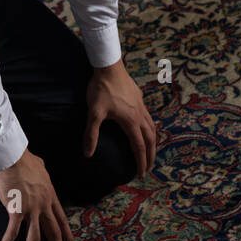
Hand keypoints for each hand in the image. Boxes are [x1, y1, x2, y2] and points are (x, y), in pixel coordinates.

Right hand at [0, 149, 72, 240]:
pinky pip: (12, 232)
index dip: (67, 238)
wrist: (13, 155)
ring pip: (35, 239)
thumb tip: (41, 170)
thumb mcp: (41, 168)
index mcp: (51, 197)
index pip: (63, 221)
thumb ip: (42, 177)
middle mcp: (44, 205)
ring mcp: (31, 209)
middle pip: (54, 233)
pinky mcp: (16, 209)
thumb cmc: (23, 159)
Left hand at [83, 59, 156, 176]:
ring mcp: (141, 105)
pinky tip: (144, 127)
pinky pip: (149, 117)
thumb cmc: (101, 89)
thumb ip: (91, 134)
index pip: (139, 147)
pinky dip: (150, 128)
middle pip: (150, 140)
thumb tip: (88, 154)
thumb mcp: (93, 113)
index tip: (141, 174)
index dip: (140, 162)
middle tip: (148, 168)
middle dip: (150, 156)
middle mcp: (140, 115)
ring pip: (152, 128)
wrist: (109, 66)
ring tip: (150, 151)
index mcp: (131, 121)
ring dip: (153, 142)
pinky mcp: (139, 98)